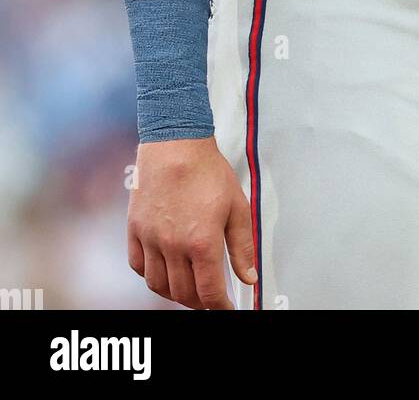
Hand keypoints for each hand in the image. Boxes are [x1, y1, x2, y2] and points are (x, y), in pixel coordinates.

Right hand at [128, 137, 256, 309]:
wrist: (175, 144)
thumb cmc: (207, 170)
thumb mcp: (237, 206)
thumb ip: (243, 246)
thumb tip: (249, 276)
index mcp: (202, 242)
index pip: (210, 291)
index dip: (220, 306)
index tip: (225, 309)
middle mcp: (173, 245)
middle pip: (184, 292)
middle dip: (200, 302)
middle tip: (209, 298)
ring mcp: (151, 238)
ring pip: (158, 285)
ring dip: (175, 294)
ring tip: (187, 288)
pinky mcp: (135, 229)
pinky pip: (138, 266)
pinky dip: (150, 275)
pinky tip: (163, 271)